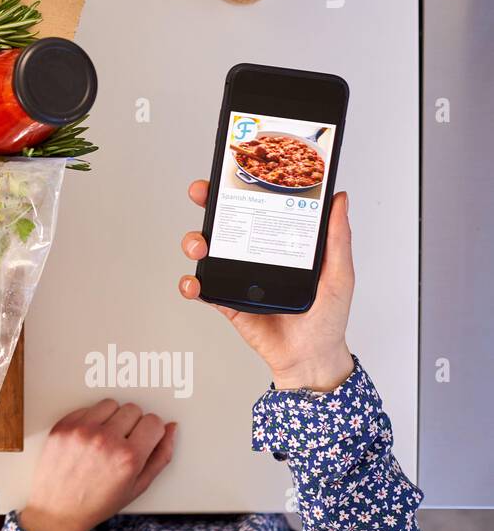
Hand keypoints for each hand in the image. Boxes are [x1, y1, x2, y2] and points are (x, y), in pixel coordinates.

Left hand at [19, 401, 175, 530]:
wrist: (58, 509)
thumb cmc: (97, 502)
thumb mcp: (137, 486)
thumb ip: (160, 456)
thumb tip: (170, 430)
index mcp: (128, 457)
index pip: (153, 421)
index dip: (152, 431)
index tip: (147, 437)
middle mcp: (105, 440)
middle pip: (133, 409)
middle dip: (134, 424)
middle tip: (125, 441)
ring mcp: (82, 431)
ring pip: (110, 404)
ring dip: (112, 417)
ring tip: (107, 438)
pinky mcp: (64, 426)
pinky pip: (87, 408)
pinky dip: (91, 419)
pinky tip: (90, 438)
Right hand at [178, 180, 354, 391]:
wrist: (311, 358)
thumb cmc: (328, 318)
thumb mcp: (339, 273)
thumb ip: (338, 238)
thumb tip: (339, 199)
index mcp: (279, 241)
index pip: (257, 207)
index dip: (241, 187)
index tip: (232, 172)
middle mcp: (253, 254)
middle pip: (223, 220)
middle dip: (206, 202)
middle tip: (202, 194)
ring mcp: (236, 276)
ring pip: (205, 249)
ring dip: (195, 241)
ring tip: (202, 247)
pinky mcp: (225, 300)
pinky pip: (201, 288)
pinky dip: (191, 284)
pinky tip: (196, 283)